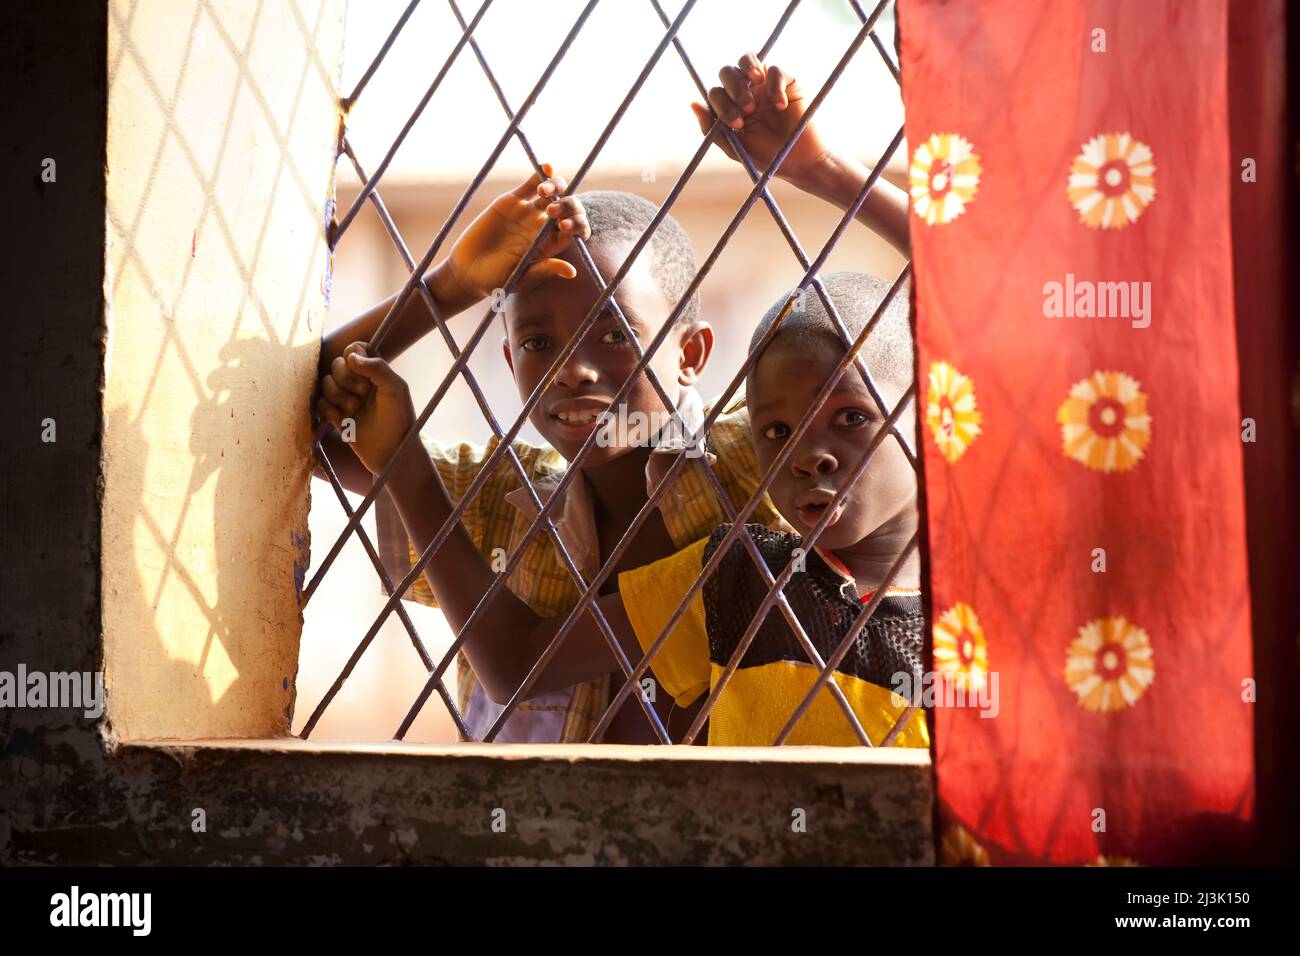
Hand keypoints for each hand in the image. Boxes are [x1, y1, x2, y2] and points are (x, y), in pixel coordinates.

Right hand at [314, 342, 416, 475]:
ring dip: (339, 396)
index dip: (353, 354)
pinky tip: (344, 421)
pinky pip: (320, 403)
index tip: (360, 366)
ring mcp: (345, 398)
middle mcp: (359, 381)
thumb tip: (351, 356)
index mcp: (375, 371)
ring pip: (326, 383)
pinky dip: (330, 411)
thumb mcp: (396, 390)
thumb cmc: (399, 420)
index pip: (355, 349)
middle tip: (363, 394)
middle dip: (347, 379)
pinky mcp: (335, 416)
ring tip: (354, 411)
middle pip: (336, 364)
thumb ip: (377, 368)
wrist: (390, 454)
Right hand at [446, 165, 590, 300]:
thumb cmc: (497, 281)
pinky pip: (531, 183)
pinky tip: (546, 168)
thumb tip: (572, 272)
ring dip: (556, 187)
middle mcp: (544, 227)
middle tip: (552, 211)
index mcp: (552, 246)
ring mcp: (529, 212)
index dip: (576, 225)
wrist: (468, 270)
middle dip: (567, 206)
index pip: (575, 231)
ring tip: (545, 191)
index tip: (564, 226)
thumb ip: (545, 270)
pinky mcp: (512, 200)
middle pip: (567, 209)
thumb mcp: (522, 278)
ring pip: (553, 193)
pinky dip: (540, 174)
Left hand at [691, 53, 831, 188]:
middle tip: (747, 109)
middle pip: (726, 72)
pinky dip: (775, 83)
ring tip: (756, 85)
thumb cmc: (767, 156)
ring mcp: (765, 84)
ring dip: (747, 70)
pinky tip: (780, 105)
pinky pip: (775, 69)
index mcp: (729, 106)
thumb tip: (693, 104)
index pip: (715, 93)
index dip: (722, 105)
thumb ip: (713, 129)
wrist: (800, 163)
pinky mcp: (787, 81)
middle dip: (733, 87)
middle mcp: (745, 91)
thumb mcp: (735, 148)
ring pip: (747, 59)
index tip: (737, 124)